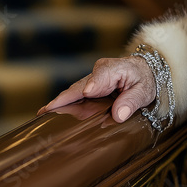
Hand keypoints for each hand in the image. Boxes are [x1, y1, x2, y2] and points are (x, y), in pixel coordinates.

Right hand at [38, 56, 155, 122]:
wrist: (144, 73)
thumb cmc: (144, 80)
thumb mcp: (144, 90)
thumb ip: (132, 101)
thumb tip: (119, 114)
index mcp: (112, 68)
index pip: (100, 77)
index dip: (92, 86)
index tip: (87, 93)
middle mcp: (97, 73)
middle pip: (78, 87)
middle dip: (62, 100)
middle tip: (45, 113)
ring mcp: (90, 81)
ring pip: (72, 94)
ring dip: (58, 105)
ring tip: (42, 117)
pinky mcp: (87, 90)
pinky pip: (74, 98)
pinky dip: (63, 107)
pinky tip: (49, 116)